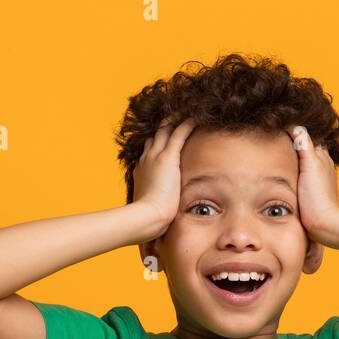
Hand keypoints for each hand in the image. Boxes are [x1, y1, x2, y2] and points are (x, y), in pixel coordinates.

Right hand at [131, 116, 198, 239]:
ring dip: (176, 120)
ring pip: (166, 130)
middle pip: (155, 136)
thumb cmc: (147, 221)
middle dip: (165, 127)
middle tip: (176, 117)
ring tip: (188, 110)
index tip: (165, 140)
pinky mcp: (167, 157)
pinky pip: (179, 133)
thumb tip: (160, 228)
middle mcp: (146, 160)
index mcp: (141, 172)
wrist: (145, 218)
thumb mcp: (150, 211)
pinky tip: (197, 116)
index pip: (149, 152)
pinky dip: (187, 123)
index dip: (157, 143)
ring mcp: (155, 157)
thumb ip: (155, 211)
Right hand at [286, 125, 338, 246]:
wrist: (322, 223)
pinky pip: (303, 175)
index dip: (296, 131)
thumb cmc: (317, 195)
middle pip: (307, 148)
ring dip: (295, 156)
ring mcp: (318, 178)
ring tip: (278, 154)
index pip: (308, 137)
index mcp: (322, 156)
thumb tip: (296, 126)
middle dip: (296, 142)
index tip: (280, 127)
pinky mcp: (312, 191)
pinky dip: (295, 170)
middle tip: (276, 138)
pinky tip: (285, 174)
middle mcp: (322, 165)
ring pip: (305, 161)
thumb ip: (305, 145)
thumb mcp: (310, 165)